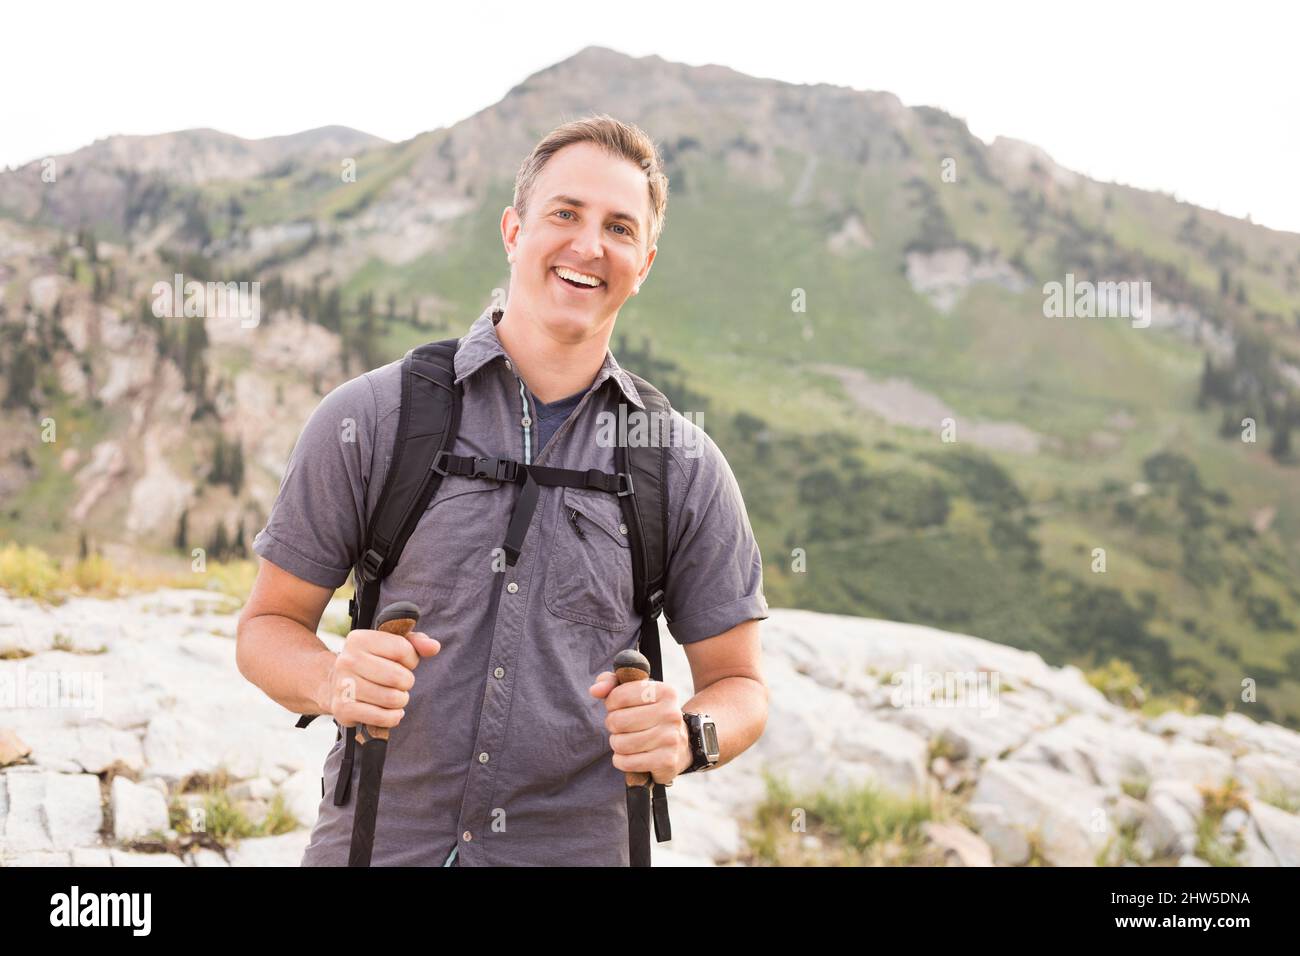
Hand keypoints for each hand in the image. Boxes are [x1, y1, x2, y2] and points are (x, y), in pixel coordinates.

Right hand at [325, 626, 440, 728]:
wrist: (335, 685)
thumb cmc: (373, 663)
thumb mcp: (391, 645)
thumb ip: (416, 643)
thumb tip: (434, 647)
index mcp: (359, 639)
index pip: (403, 649)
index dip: (411, 660)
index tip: (403, 663)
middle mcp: (347, 660)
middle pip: (399, 677)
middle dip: (406, 682)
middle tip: (399, 683)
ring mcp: (343, 685)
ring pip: (392, 699)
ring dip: (400, 700)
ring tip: (393, 696)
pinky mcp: (343, 709)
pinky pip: (382, 717)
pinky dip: (392, 717)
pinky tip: (389, 711)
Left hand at [589, 671, 691, 786]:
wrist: (680, 745)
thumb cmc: (649, 714)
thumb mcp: (635, 692)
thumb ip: (611, 683)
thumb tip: (595, 690)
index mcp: (665, 692)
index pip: (619, 696)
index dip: (611, 703)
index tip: (618, 707)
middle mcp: (671, 713)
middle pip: (618, 721)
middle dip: (612, 725)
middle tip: (621, 727)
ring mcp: (670, 739)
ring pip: (621, 744)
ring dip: (616, 744)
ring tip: (626, 740)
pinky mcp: (667, 762)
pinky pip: (627, 762)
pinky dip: (621, 761)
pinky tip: (631, 756)